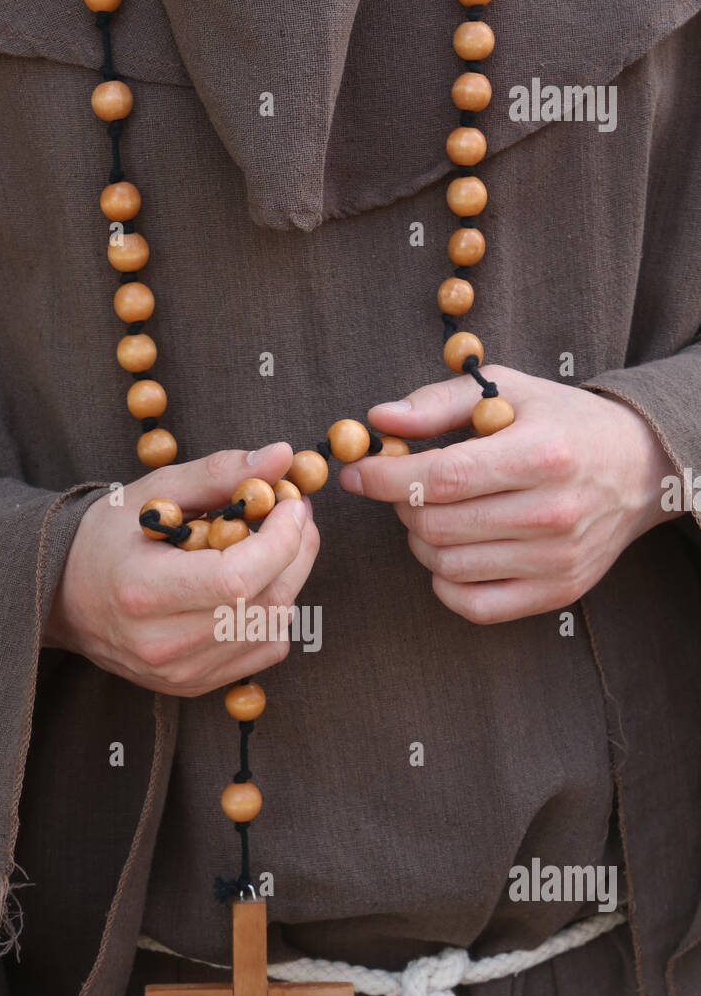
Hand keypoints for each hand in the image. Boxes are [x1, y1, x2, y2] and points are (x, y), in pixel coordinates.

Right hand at [45, 442, 318, 694]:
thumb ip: (217, 473)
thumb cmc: (107, 538)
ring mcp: (180, 672)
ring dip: (289, 578)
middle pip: (264, 603)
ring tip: (274, 543)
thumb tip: (282, 457)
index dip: (281, 539)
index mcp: (143, 592)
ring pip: (272, 627)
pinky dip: (274, 611)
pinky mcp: (195, 684)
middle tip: (295, 513)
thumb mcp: (152, 492)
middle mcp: (162, 644)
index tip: (292, 503)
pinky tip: (254, 583)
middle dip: (296, 551)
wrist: (64, 598)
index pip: (237, 578)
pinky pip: (266, 649)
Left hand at [339, 365, 674, 623]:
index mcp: (542, 455)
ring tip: (436, 514)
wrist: (639, 468)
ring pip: (446, 565)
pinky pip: (472, 604)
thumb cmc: (562, 423)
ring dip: (422, 541)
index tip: (356, 473)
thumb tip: (378, 422)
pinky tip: (453, 550)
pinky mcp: (556, 593)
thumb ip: (438, 403)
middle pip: (437, 523)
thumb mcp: (508, 391)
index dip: (385, 478)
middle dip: (403, 505)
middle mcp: (553, 512)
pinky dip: (445, 581)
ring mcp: (556, 560)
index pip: (443, 477)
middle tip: (407, 487)